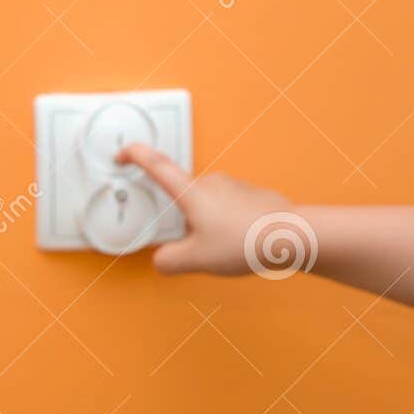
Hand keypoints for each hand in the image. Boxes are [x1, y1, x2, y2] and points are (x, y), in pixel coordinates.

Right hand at [115, 144, 294, 275]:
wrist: (291, 236)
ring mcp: (234, 186)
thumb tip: (161, 259)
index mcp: (192, 192)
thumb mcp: (196, 259)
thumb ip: (169, 260)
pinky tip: (239, 242)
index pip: (156, 165)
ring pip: (207, 204)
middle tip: (190, 243)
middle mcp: (212, 182)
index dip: (135, 156)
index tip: (123, 153)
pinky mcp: (252, 194)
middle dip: (181, 219)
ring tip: (221, 248)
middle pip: (183, 195)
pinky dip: (227, 224)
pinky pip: (230, 208)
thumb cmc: (246, 241)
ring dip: (206, 222)